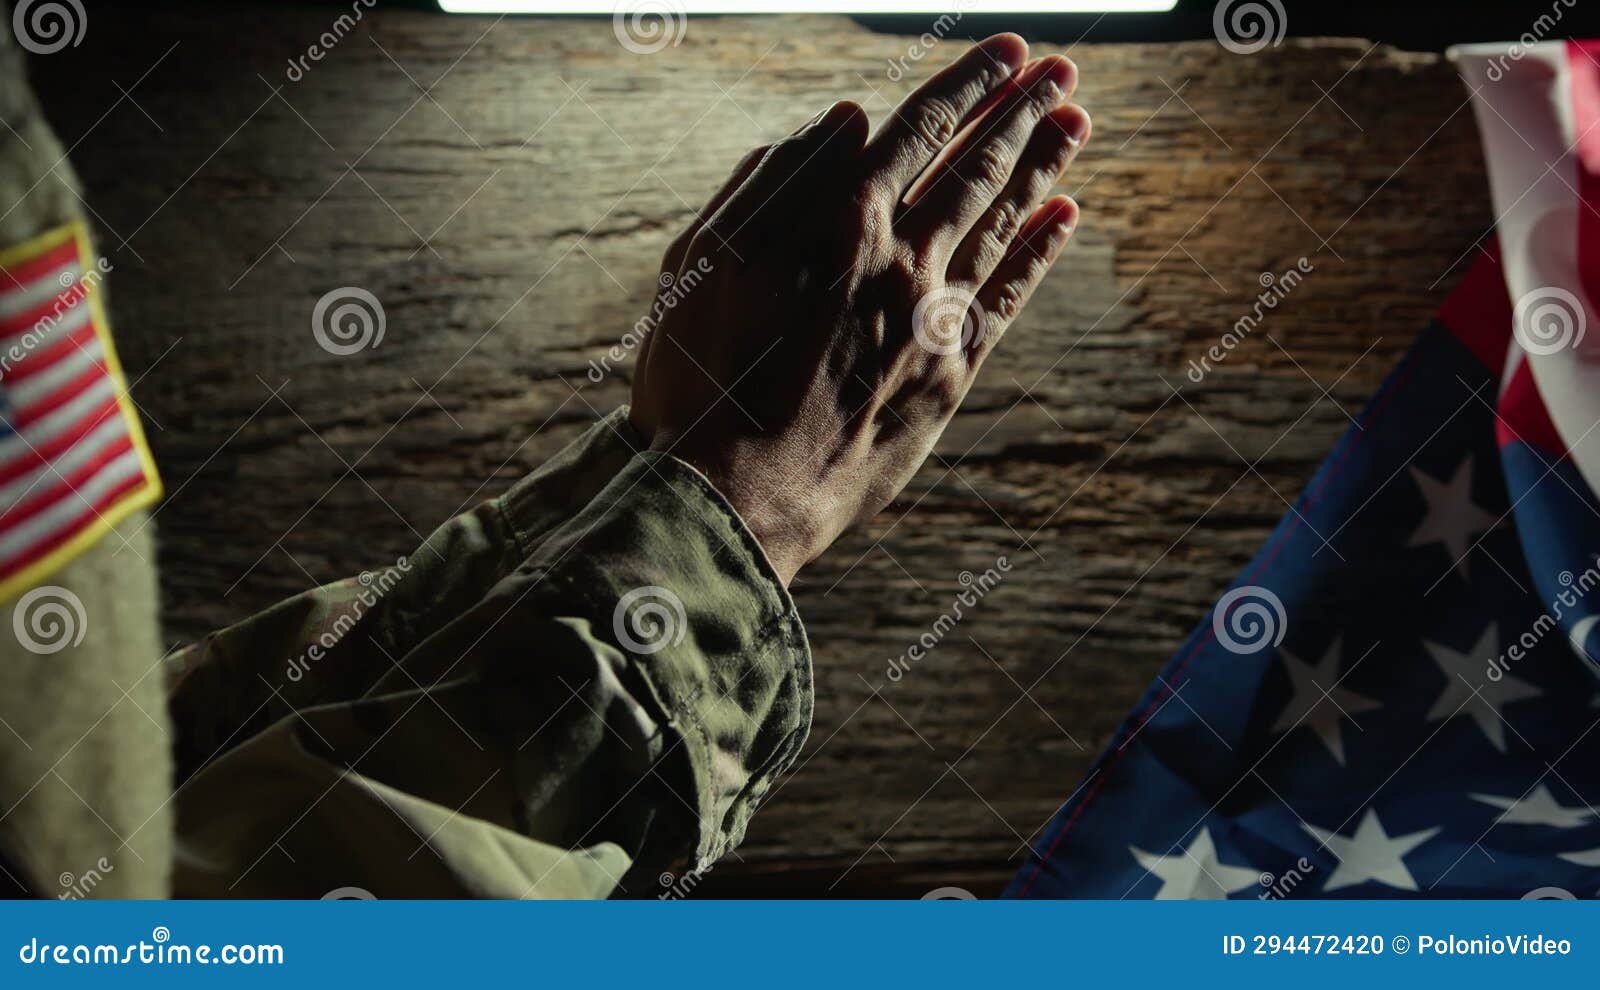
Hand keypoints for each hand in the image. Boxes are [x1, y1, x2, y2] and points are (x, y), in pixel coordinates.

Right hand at [629, 34, 1090, 584]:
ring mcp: (931, 318)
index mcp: (837, 219)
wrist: (738, 498)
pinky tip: (1064, 218)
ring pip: (1001, 224)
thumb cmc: (701, 379)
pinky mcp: (948, 376)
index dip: (968, 84)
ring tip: (1077, 124)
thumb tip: (842, 121)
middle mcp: (898, 259)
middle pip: (975, 166)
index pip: (920, 129)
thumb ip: (772, 181)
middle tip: (1061, 71)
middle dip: (1021, 111)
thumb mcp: (701, 262)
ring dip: (1042, 168)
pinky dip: (1037, 254)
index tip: (1007, 51)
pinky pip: (1007, 299)